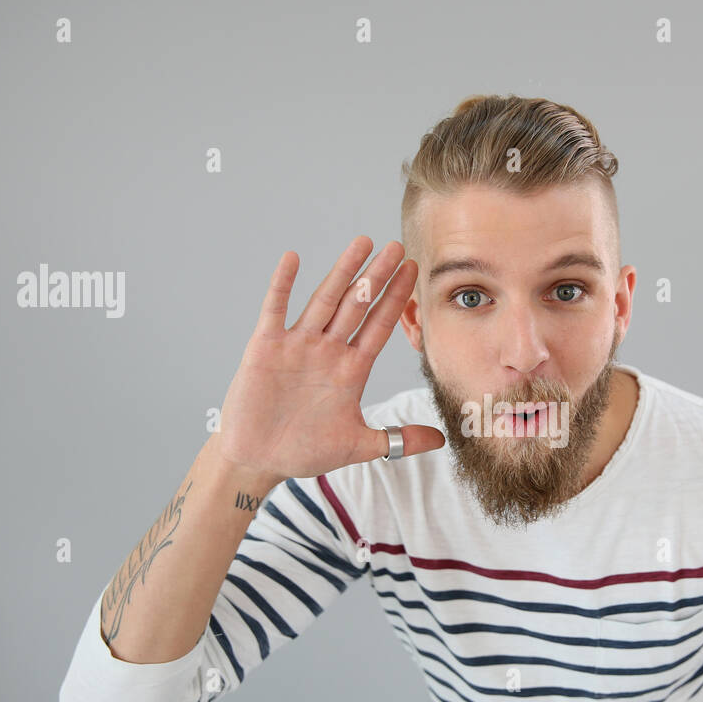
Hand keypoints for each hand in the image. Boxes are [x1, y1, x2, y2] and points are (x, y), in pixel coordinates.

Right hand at [218, 237, 444, 479]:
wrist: (259, 459)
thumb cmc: (306, 451)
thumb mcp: (361, 446)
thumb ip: (400, 439)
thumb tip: (442, 439)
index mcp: (350, 370)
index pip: (379, 326)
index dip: (396, 300)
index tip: (414, 271)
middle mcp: (327, 351)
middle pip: (357, 306)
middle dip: (377, 276)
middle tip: (398, 246)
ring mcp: (297, 346)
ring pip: (324, 300)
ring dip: (342, 271)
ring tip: (362, 242)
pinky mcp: (266, 348)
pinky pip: (275, 310)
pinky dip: (283, 284)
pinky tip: (293, 258)